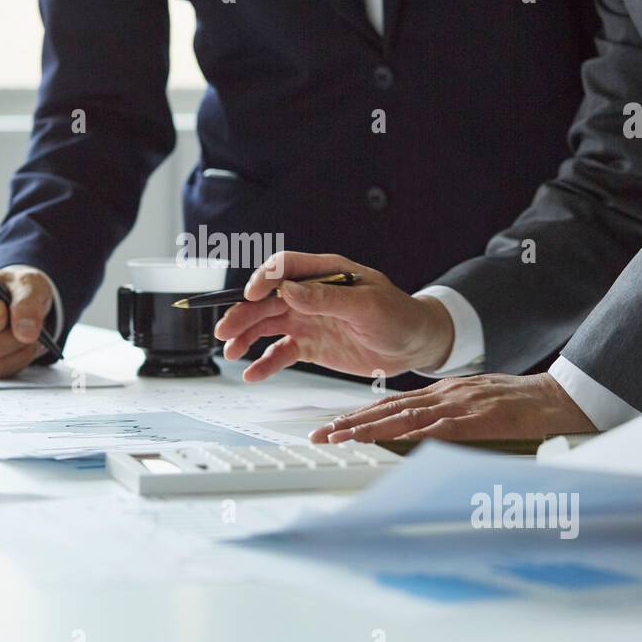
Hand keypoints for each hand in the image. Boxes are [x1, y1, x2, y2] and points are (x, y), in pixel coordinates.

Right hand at [0, 266, 53, 377]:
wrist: (19, 300)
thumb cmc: (19, 289)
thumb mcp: (30, 284)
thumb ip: (28, 304)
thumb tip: (26, 334)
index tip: (7, 308)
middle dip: (16, 340)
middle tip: (29, 328)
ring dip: (18, 354)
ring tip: (27, 338)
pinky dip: (15, 363)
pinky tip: (18, 348)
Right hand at [214, 251, 454, 381]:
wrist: (415, 345)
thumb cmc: (399, 316)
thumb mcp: (367, 306)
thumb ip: (327, 298)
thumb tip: (290, 290)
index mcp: (325, 273)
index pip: (284, 268)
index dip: (264, 279)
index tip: (251, 295)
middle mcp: (311, 294)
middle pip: (267, 299)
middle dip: (243, 313)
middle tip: (225, 330)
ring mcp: (308, 320)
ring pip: (267, 325)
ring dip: (246, 336)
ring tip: (231, 351)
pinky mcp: (311, 344)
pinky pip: (281, 352)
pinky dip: (264, 362)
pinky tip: (252, 372)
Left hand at [310, 372, 595, 442]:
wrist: (557, 398)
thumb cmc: (520, 405)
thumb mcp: (476, 404)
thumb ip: (448, 417)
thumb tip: (420, 434)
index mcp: (443, 394)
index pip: (391, 405)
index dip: (359, 416)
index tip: (333, 427)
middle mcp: (444, 397)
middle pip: (387, 410)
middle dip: (350, 423)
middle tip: (321, 435)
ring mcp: (458, 407)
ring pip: (403, 417)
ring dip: (367, 429)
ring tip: (339, 439)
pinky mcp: (475, 421)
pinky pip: (437, 429)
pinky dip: (410, 435)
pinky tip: (389, 441)